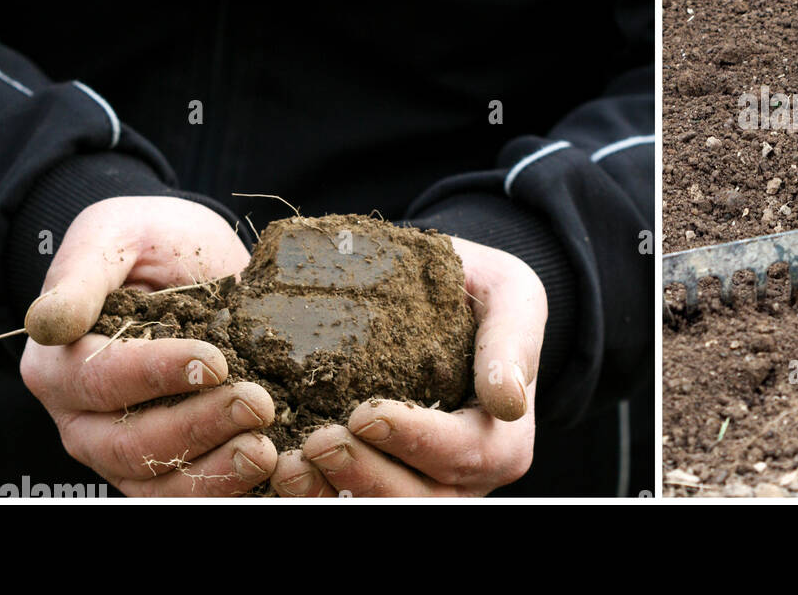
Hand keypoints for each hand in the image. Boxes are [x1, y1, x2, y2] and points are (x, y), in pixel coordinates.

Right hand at [19, 195, 276, 495]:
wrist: (172, 257)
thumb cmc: (139, 240)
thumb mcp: (112, 235)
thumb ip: (80, 275)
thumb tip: (49, 323)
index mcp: (57, 361)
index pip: (99, 380)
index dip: (155, 374)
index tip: (214, 361)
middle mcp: (78, 417)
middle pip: (127, 443)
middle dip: (196, 426)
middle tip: (257, 403)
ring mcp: (116, 448)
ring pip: (153, 482)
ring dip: (213, 473)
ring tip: (265, 449)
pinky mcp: (158, 463)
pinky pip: (180, 492)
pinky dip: (222, 488)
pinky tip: (266, 468)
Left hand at [270, 237, 545, 496]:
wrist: (454, 292)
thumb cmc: (484, 289)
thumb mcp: (511, 295)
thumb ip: (511, 341)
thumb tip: (508, 401)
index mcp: (504, 438)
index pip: (462, 453)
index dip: (413, 440)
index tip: (364, 413)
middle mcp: (470, 475)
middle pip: (421, 497)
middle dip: (365, 475)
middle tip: (316, 443)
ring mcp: (428, 484)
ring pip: (385, 508)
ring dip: (334, 495)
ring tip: (289, 467)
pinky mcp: (389, 479)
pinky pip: (358, 500)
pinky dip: (322, 494)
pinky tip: (285, 473)